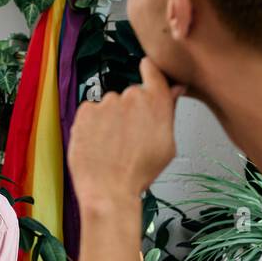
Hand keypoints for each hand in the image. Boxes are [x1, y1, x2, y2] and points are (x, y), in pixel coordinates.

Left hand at [68, 57, 184, 205]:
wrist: (109, 190)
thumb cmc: (139, 173)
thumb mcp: (167, 145)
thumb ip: (169, 111)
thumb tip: (175, 89)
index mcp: (156, 102)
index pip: (152, 70)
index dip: (149, 71)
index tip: (146, 71)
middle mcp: (132, 96)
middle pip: (130, 95)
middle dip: (129, 111)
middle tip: (128, 138)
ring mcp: (107, 102)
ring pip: (109, 105)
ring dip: (109, 120)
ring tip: (111, 146)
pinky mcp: (86, 111)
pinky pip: (91, 112)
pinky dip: (92, 125)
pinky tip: (98, 144)